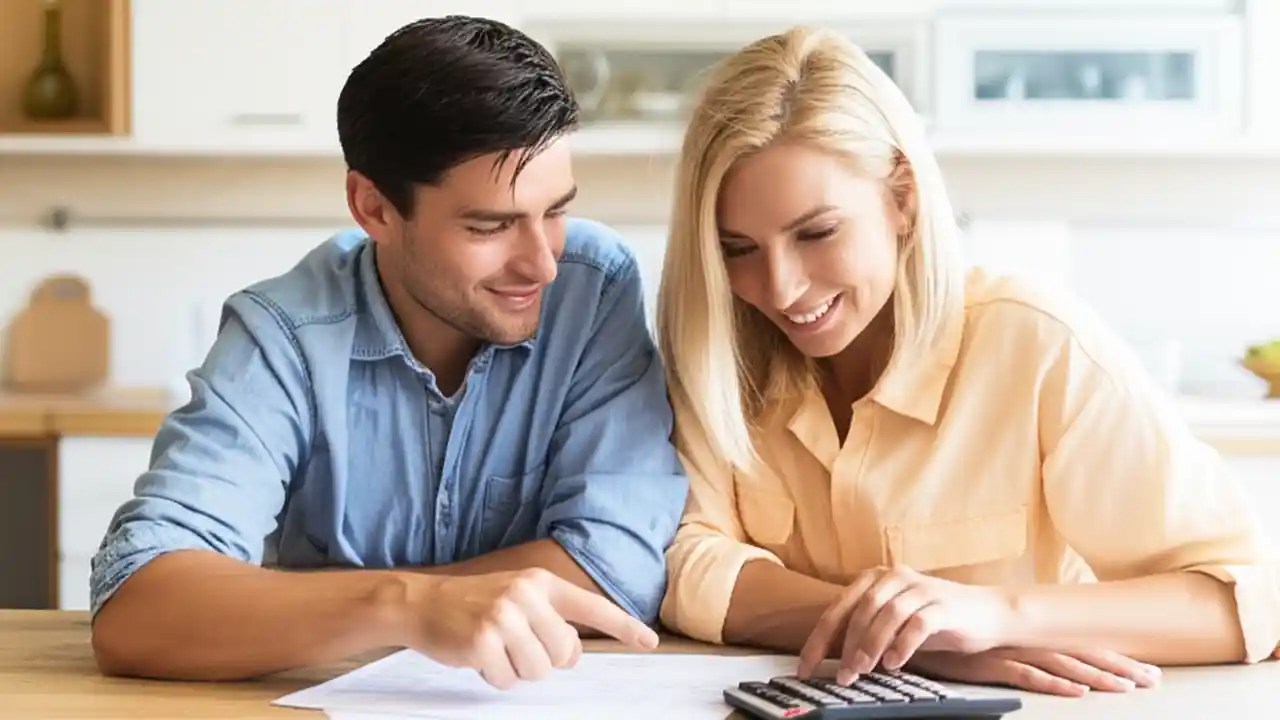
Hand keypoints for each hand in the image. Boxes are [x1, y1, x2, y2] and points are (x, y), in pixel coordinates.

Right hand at [404, 568, 658, 688]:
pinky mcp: (483, 641)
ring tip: (496, 649)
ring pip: (539, 671)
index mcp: (541, 583)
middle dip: (544, 660)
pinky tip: (478, 656)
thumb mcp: (517, 597)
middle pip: (564, 654)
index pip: (591, 607)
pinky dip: (494, 677)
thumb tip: (573, 655)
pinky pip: (508, 680)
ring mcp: (504, 617)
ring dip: (517, 671)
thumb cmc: (475, 605)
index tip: (650, 642)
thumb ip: (549, 619)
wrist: (423, 602)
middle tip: (516, 646)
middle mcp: (527, 595)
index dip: (624, 626)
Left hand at [797, 565, 1012, 682]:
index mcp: (876, 578)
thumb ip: (865, 628)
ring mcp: (920, 588)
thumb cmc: (935, 619)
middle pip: (859, 610)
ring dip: (870, 645)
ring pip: (886, 614)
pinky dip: (902, 644)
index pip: (838, 609)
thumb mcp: (893, 620)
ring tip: (863, 671)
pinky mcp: (943, 605)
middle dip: (846, 646)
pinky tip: (894, 663)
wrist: (988, 614)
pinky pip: (917, 623)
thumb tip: (832, 658)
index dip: (819, 640)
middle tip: (842, 676)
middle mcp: (895, 577)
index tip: (805, 668)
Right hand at [908, 647, 1161, 696]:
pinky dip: (1053, 685)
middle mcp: (1021, 640)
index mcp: (1024, 635)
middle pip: (1079, 653)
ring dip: (1097, 676)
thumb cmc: (940, 640)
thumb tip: (1025, 658)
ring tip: (1129, 687)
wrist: (903, 628)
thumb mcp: (979, 647)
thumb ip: (1003, 652)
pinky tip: (1076, 693)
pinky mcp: (987, 665)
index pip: (1074, 644)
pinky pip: (1026, 676)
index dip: (1108, 655)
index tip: (1142, 666)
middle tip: (1154, 679)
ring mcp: (1006, 652)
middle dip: (1118, 665)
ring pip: (1061, 664)